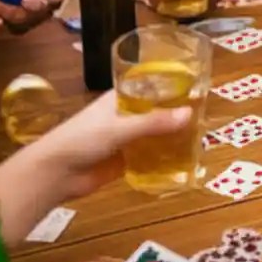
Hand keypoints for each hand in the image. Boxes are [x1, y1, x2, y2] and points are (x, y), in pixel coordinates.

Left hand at [31, 90, 192, 200]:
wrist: (55, 173)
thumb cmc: (82, 139)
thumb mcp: (120, 127)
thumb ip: (153, 123)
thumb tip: (190, 114)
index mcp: (119, 99)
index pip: (148, 88)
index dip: (169, 88)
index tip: (196, 89)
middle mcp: (123, 117)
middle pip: (154, 113)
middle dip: (174, 116)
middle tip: (206, 118)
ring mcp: (124, 140)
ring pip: (153, 136)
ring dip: (171, 138)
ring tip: (200, 139)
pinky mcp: (124, 162)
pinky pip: (148, 157)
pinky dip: (163, 159)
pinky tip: (183, 161)